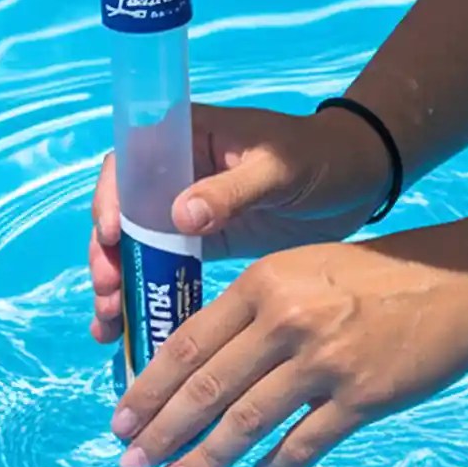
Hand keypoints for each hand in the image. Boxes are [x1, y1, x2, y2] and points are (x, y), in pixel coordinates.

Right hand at [89, 103, 390, 342]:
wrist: (360, 181)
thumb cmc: (320, 157)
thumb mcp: (279, 168)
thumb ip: (233, 189)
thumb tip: (179, 215)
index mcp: (186, 137)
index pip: (129, 161)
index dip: (110, 197)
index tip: (109, 236)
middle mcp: (176, 173)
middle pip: (122, 212)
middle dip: (107, 255)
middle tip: (110, 293)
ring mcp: (185, 210)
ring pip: (135, 246)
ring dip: (119, 282)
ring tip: (111, 323)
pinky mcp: (202, 243)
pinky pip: (163, 268)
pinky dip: (146, 296)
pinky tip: (132, 329)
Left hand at [106, 238, 467, 466]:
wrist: (456, 284)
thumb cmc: (373, 275)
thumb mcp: (300, 269)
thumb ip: (250, 309)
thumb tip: (196, 365)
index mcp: (264, 282)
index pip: (187, 343)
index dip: (148, 386)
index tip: (123, 416)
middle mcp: (287, 320)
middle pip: (207, 389)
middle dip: (161, 430)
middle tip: (131, 459)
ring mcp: (325, 362)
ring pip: (246, 424)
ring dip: (205, 458)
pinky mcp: (362, 397)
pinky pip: (302, 445)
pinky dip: (274, 466)